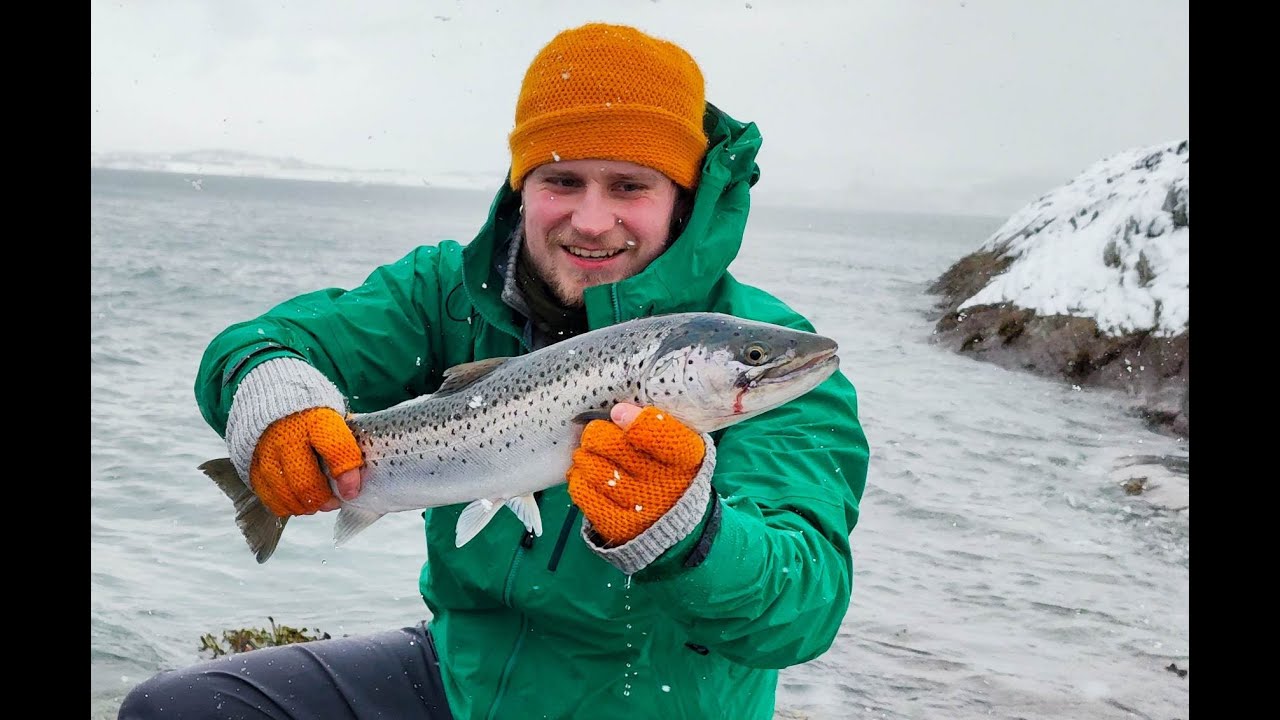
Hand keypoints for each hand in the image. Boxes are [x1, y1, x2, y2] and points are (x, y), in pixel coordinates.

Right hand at [249, 407, 363, 516]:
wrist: (269, 397)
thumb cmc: (309, 411)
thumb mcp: (332, 416)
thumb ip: (345, 441)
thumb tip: (360, 473)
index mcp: (316, 419)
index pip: (335, 449)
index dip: (347, 475)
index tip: (352, 491)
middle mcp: (287, 435)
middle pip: (305, 480)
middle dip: (324, 499)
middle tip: (333, 503)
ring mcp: (265, 450)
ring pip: (284, 492)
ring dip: (305, 506)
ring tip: (317, 505)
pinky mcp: (250, 462)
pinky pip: (266, 494)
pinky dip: (284, 505)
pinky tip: (296, 503)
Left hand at [567, 403, 704, 544]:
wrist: (673, 518)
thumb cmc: (670, 467)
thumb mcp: (678, 443)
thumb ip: (654, 424)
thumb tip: (616, 408)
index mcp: (687, 457)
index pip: (663, 437)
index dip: (636, 421)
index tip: (618, 411)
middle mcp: (664, 484)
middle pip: (616, 447)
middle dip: (597, 433)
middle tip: (595, 432)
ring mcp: (640, 506)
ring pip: (594, 467)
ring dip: (585, 454)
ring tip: (590, 452)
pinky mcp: (617, 523)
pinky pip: (583, 490)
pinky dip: (578, 476)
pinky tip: (586, 473)